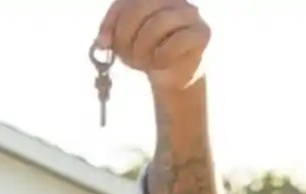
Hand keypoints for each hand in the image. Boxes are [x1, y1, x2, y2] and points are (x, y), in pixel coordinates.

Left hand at [96, 0, 210, 90]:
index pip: (125, 1)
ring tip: (144, 62)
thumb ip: (111, 35)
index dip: (111, 22)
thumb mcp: (123, 43)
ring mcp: (189, 13)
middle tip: (128, 57)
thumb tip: (103, 41)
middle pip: (139, 8)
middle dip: (126, 38)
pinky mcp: (201, 32)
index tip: (105, 43)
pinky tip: (160, 63)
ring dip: (144, 50)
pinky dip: (163, 57)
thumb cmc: (147, 52)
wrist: (172, 74)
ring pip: (158, 23)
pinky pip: (178, 41)